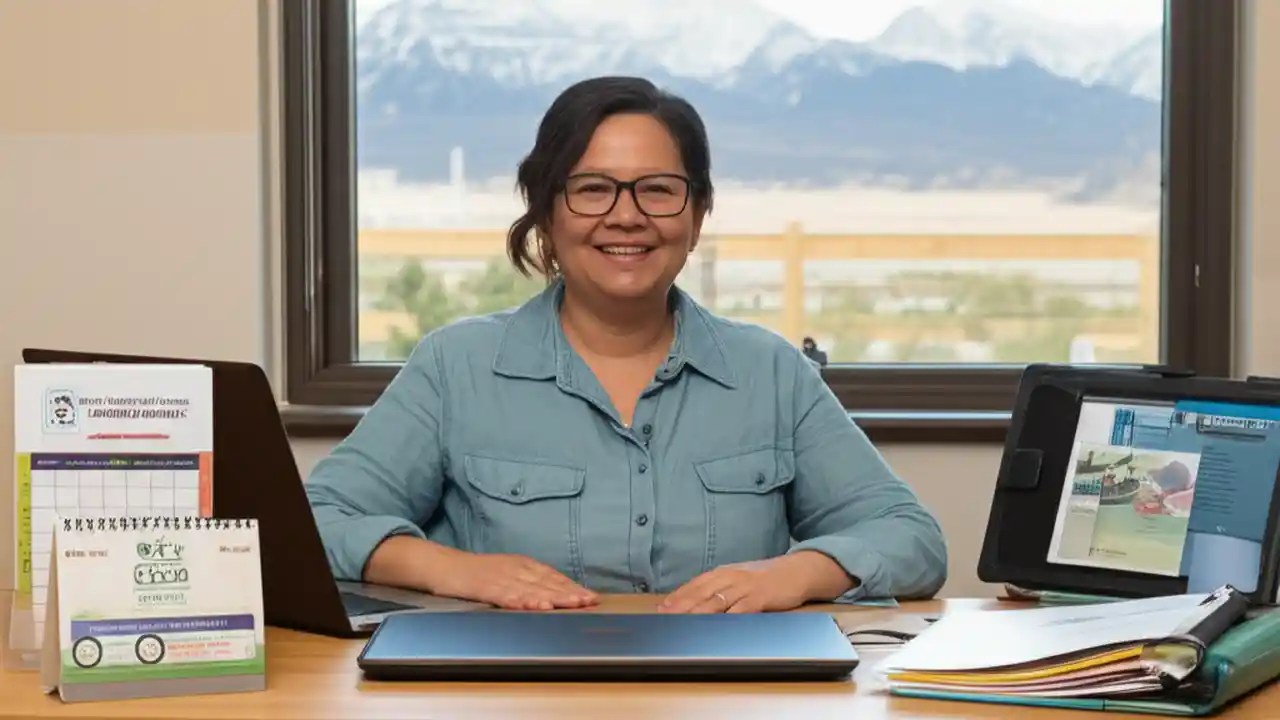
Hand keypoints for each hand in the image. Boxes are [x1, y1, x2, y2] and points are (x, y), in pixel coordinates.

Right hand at [433, 550, 599, 610]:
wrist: (443, 566)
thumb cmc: (475, 573)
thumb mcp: (505, 572)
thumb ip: (526, 582)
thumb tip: (550, 595)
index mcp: (521, 565)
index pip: (552, 576)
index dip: (571, 586)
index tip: (590, 596)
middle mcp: (515, 569)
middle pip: (547, 582)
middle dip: (570, 592)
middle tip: (590, 600)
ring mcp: (501, 577)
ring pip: (532, 588)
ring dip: (554, 596)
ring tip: (573, 604)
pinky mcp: (486, 587)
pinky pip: (508, 595)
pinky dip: (524, 601)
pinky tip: (537, 607)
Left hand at [657, 552, 852, 613]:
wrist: (798, 570)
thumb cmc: (768, 577)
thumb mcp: (741, 578)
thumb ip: (722, 588)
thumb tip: (699, 602)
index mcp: (725, 572)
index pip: (696, 584)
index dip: (679, 596)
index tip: (663, 608)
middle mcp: (731, 577)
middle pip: (701, 593)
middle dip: (681, 606)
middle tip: (664, 617)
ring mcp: (745, 587)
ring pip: (716, 601)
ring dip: (697, 613)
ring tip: (682, 623)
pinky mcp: (760, 597)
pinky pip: (741, 609)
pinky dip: (727, 618)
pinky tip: (717, 627)